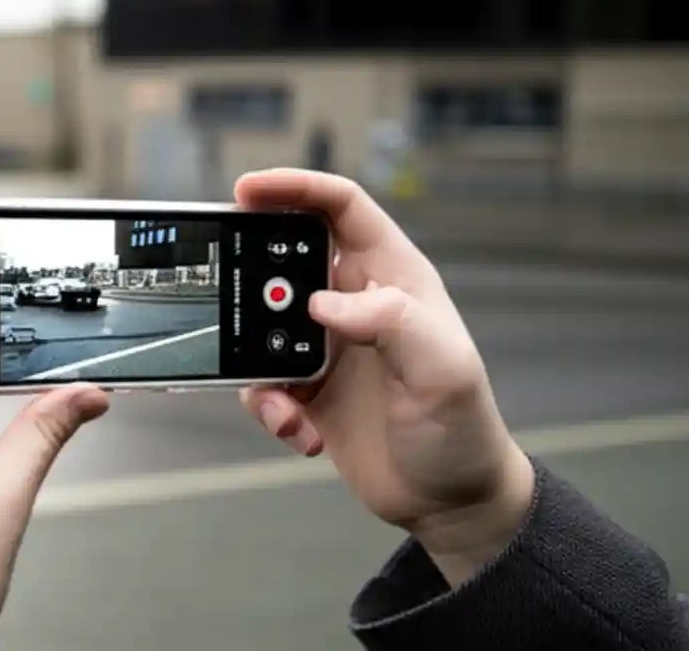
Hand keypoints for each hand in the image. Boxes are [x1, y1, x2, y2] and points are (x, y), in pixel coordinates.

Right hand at [236, 169, 533, 585]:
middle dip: (251, 274)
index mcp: (392, 278)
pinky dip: (268, 407)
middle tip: (227, 291)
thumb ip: (390, 321)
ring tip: (286, 401)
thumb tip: (323, 301)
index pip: (341, 209)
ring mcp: (325, 346)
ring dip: (256, 361)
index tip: (247, 190)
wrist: (449, 500)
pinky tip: (301, 432)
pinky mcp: (306, 390)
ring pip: (260, 326)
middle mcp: (354, 303)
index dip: (295, 188)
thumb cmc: (461, 428)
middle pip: (285, 259)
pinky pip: (261, 382)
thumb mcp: (441, 369)